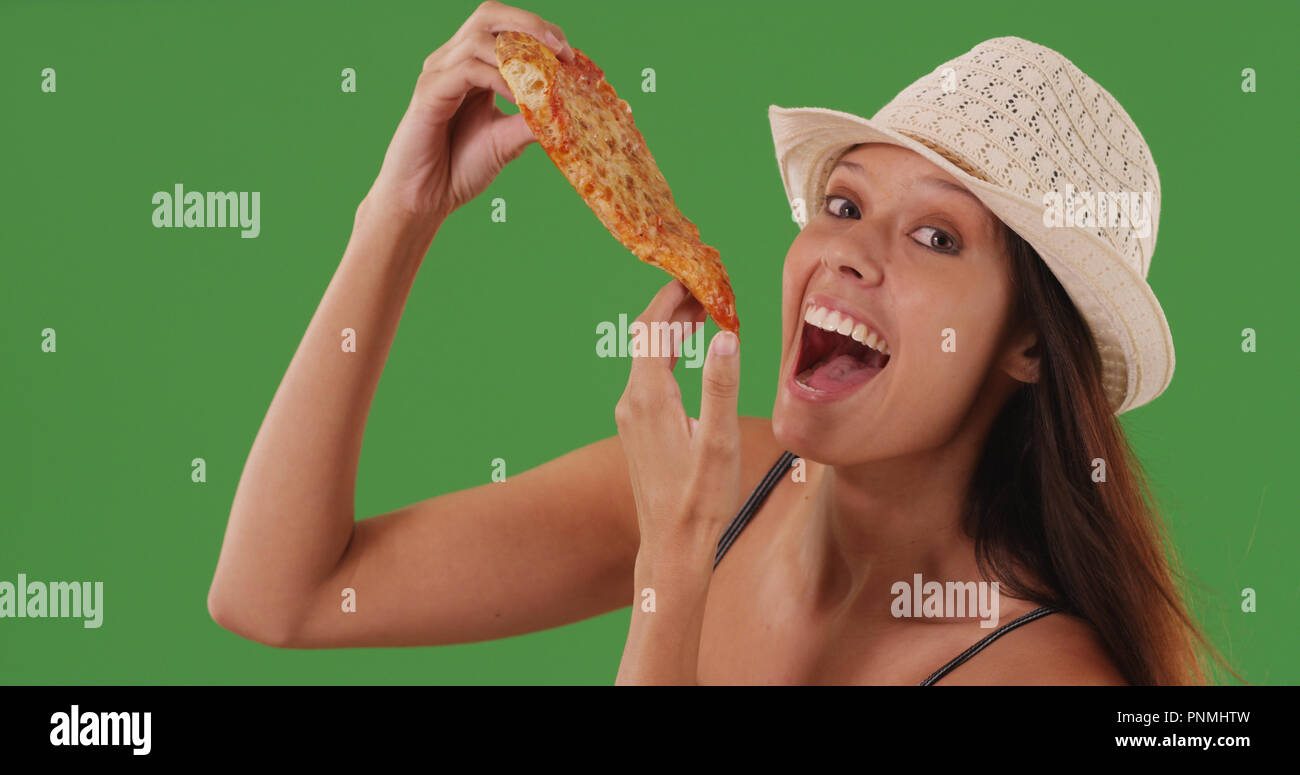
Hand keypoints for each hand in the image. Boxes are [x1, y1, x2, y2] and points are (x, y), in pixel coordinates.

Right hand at [365, 2, 573, 225]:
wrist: (424, 199)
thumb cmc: (459, 168)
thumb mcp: (508, 140)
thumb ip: (533, 120)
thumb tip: (569, 109)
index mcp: (472, 66)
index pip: (506, 28)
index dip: (540, 33)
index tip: (570, 57)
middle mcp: (453, 61)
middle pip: (490, 14)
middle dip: (530, 24)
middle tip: (559, 49)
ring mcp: (439, 73)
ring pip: (479, 37)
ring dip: (519, 55)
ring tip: (545, 80)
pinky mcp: (429, 92)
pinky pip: (469, 70)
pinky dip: (499, 79)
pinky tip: (519, 98)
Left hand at [614, 281, 741, 565]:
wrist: (672, 547)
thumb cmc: (701, 500)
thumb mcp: (718, 441)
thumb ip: (721, 386)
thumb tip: (724, 336)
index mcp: (649, 397)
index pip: (653, 328)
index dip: (672, 295)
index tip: (696, 272)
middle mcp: (631, 401)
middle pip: (646, 336)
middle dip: (674, 305)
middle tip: (708, 283)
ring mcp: (630, 415)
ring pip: (647, 355)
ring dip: (673, 329)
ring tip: (706, 309)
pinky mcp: (637, 427)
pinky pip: (649, 374)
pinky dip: (669, 352)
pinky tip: (690, 351)